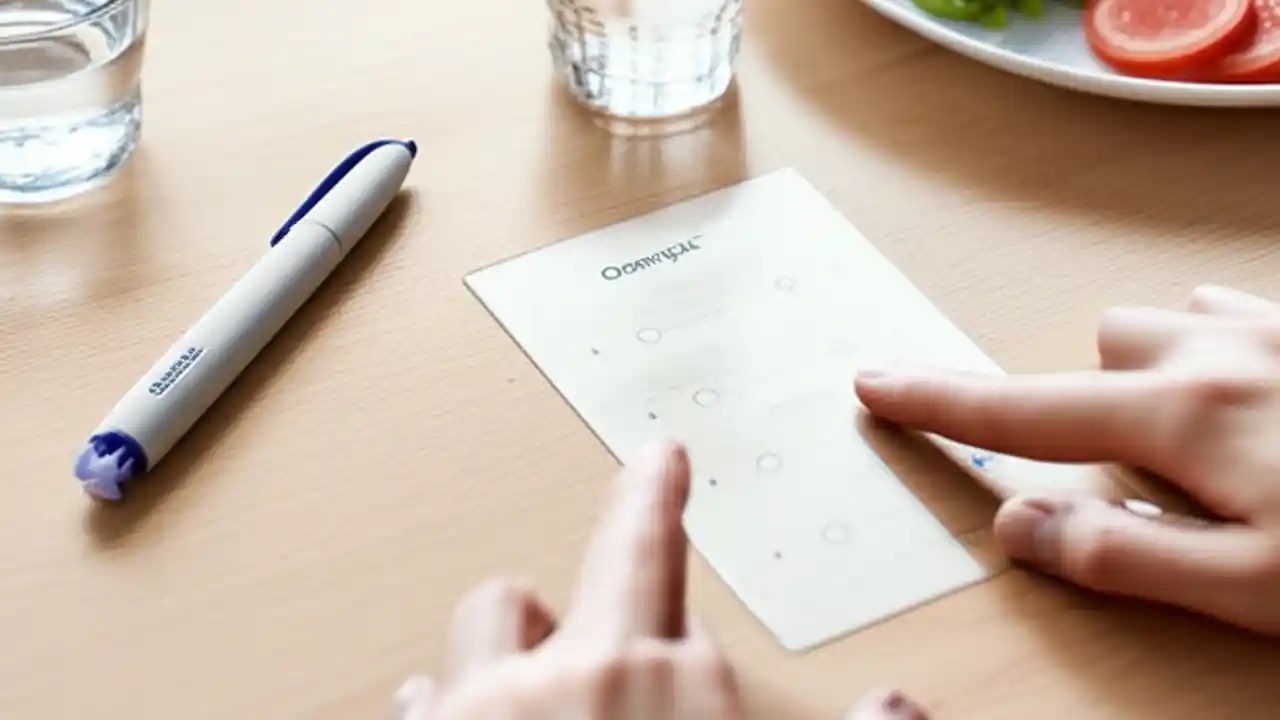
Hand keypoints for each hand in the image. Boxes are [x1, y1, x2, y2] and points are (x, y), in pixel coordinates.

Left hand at [390, 442, 931, 719]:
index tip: (656, 456)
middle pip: (532, 593)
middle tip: (585, 612)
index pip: (648, 541)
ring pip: (475, 638)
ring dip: (501, 652)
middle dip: (559, 597)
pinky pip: (420, 713)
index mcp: (653, 678)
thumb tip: (900, 711)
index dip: (653, 490)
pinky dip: (444, 716)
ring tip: (530, 681)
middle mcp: (551, 681)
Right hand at [855, 285, 1279, 635]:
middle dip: (1099, 394)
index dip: (940, 404)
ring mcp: (1278, 325)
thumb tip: (1020, 527)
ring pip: (1177, 320)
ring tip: (1218, 436)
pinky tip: (1269, 400)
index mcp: (1188, 416)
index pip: (1026, 414)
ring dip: (1166, 365)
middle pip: (1107, 345)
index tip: (879, 384)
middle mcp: (1226, 350)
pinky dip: (1228, 346)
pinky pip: (1242, 312)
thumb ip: (1128, 557)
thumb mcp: (1257, 588)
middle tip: (1150, 464)